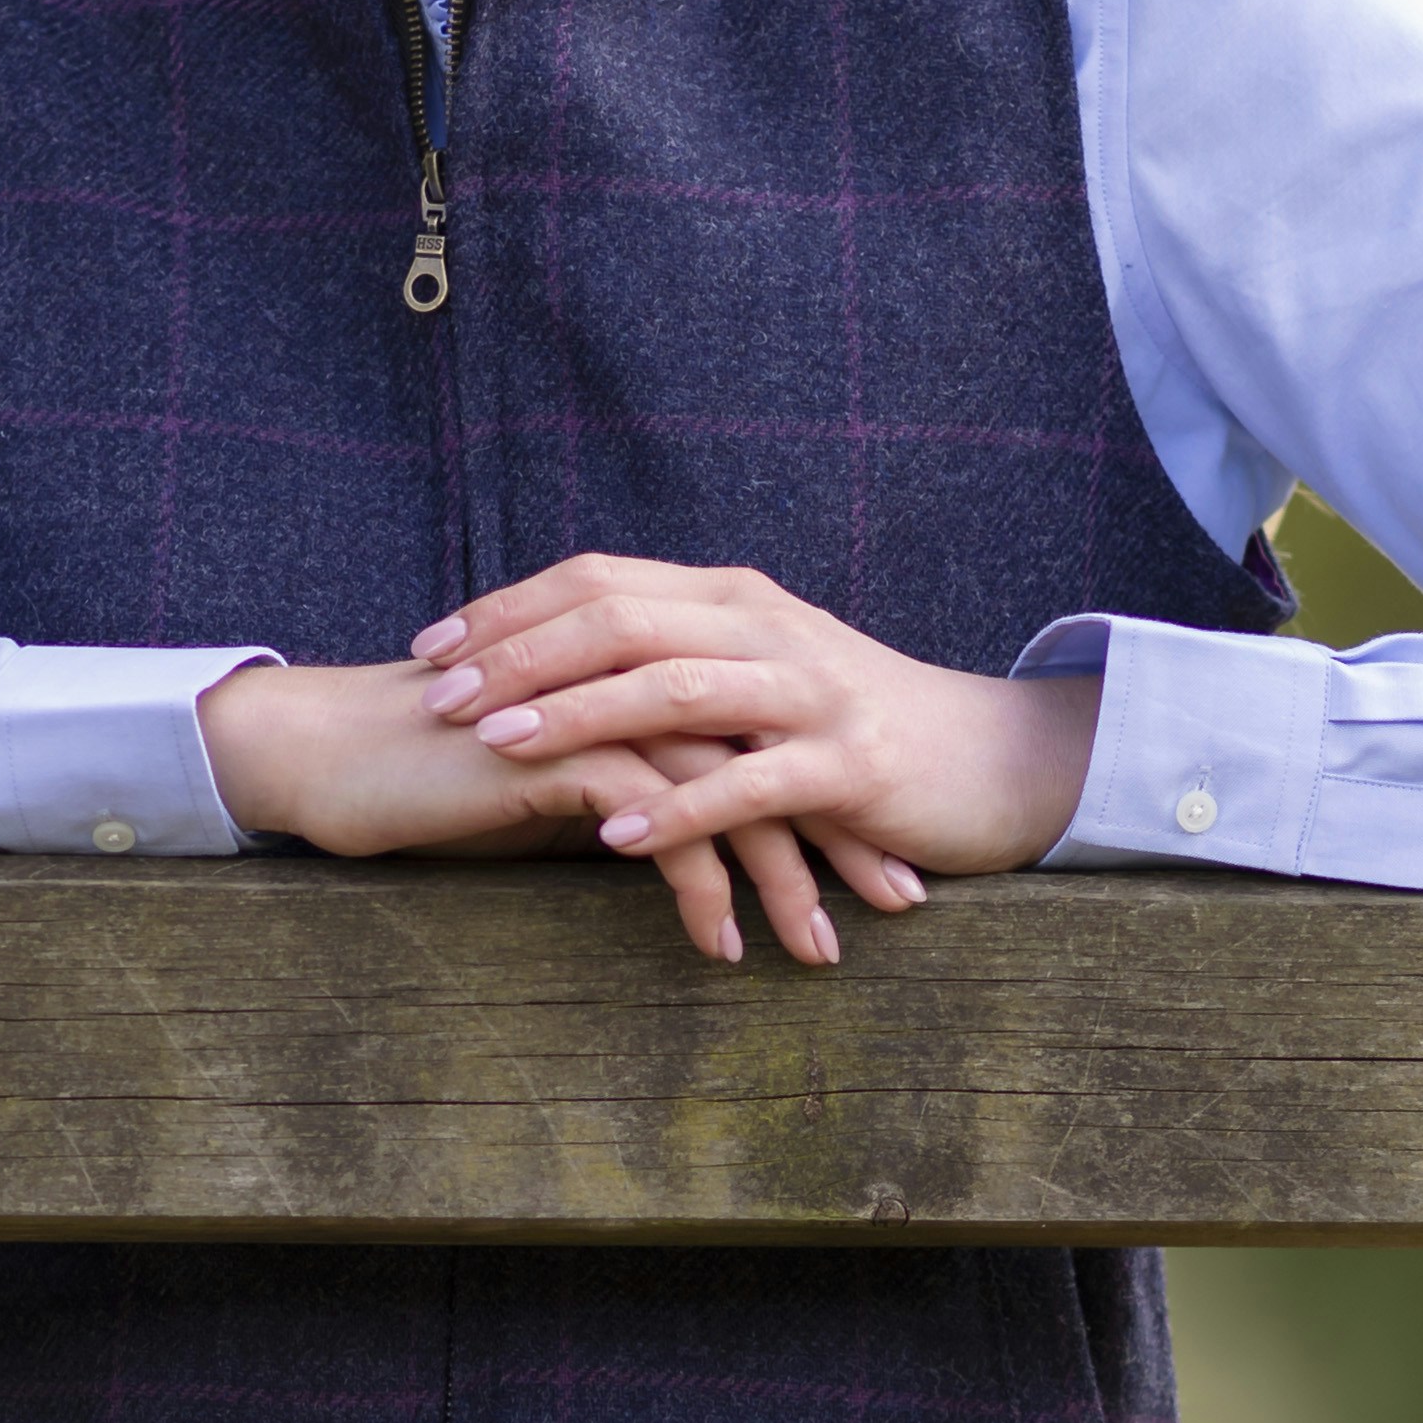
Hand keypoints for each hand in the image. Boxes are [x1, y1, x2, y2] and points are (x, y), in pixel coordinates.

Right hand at [196, 647, 948, 970]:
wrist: (340, 757)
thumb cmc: (447, 778)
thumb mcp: (567, 787)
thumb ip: (638, 793)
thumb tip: (700, 839)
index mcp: (652, 672)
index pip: (772, 726)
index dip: (833, 793)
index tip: (884, 858)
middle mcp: (644, 677)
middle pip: (779, 751)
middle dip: (845, 833)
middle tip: (901, 902)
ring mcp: (609, 708)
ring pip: (735, 793)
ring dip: (786, 878)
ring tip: (821, 953)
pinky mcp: (569, 752)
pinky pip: (663, 829)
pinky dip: (701, 892)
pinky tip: (722, 948)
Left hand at [413, 555, 1099, 960]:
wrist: (992, 759)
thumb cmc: (856, 726)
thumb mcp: (759, 673)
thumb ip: (675, 661)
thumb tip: (560, 673)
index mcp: (733, 598)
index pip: (599, 583)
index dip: (508, 611)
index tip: (431, 647)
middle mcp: (765, 627)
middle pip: (620, 620)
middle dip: (519, 658)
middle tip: (440, 696)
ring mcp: (808, 691)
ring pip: (674, 688)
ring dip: (577, 716)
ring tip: (499, 748)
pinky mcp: (847, 764)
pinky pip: (748, 784)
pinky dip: (677, 811)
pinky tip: (616, 839)